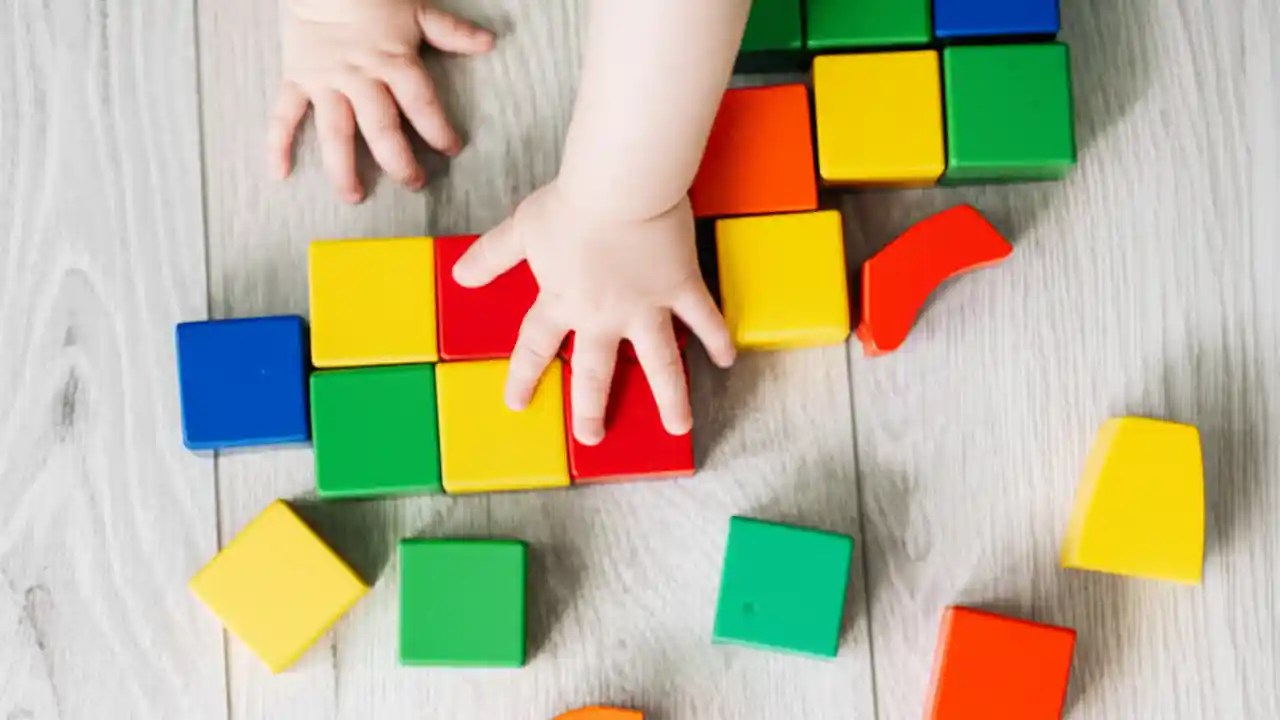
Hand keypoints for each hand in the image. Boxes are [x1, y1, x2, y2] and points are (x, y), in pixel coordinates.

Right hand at [271, 0, 493, 201]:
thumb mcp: (417, 10)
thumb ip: (451, 32)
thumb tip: (488, 42)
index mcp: (393, 62)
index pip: (421, 103)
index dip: (438, 129)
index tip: (451, 149)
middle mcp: (359, 77)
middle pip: (381, 127)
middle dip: (398, 160)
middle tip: (413, 184)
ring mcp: (325, 82)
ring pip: (334, 132)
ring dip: (343, 167)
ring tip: (354, 196)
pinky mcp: (296, 79)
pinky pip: (284, 115)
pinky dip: (277, 143)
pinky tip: (280, 173)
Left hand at [453, 181, 736, 445]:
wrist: (620, 187)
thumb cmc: (570, 204)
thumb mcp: (522, 229)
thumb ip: (491, 256)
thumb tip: (460, 276)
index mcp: (563, 302)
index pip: (536, 346)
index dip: (525, 375)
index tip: (517, 403)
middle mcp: (604, 316)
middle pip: (595, 372)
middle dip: (592, 408)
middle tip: (592, 437)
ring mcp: (647, 307)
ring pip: (660, 363)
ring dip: (671, 397)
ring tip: (678, 426)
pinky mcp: (681, 287)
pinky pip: (703, 318)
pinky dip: (717, 338)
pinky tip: (727, 359)